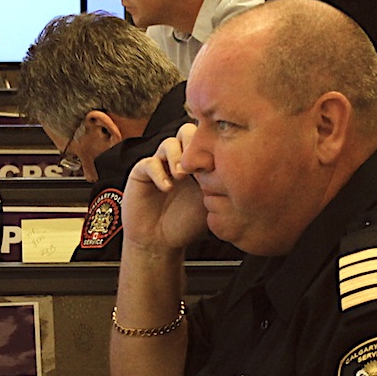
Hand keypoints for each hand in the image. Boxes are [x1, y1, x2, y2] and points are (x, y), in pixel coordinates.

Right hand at [122, 122, 208, 252]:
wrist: (161, 243)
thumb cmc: (187, 225)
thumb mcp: (211, 204)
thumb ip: (220, 183)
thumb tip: (234, 167)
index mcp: (199, 163)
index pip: (206, 139)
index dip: (212, 144)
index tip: (218, 162)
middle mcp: (179, 159)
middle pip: (187, 132)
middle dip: (193, 143)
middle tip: (198, 164)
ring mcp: (160, 164)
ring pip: (169, 143)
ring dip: (177, 157)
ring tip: (181, 176)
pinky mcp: (141, 173)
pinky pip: (150, 162)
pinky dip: (159, 172)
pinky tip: (167, 187)